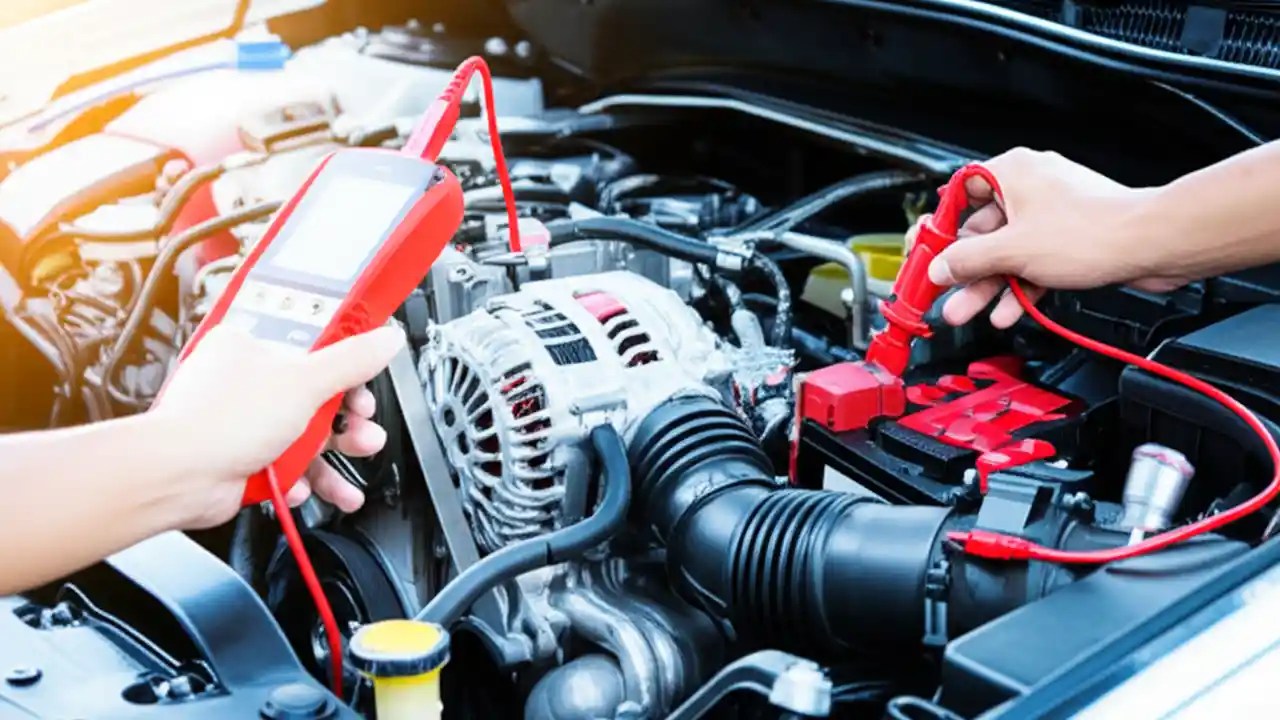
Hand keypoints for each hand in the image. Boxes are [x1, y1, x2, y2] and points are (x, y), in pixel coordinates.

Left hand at [150, 323, 403, 528]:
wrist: (179, 478)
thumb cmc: (218, 422)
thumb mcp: (304, 381)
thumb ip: (352, 360)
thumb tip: (386, 338)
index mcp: (255, 345)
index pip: (316, 344)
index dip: (348, 361)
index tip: (370, 374)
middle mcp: (249, 381)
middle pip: (319, 394)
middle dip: (348, 418)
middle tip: (364, 425)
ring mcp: (248, 421)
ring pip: (309, 434)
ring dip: (336, 453)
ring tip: (354, 463)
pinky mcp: (248, 458)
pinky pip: (291, 464)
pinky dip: (306, 477)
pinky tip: (311, 484)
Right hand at [916, 148, 1181, 328]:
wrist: (1151, 244)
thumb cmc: (1093, 230)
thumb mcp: (1012, 250)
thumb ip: (967, 260)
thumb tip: (939, 268)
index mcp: (1012, 173)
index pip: (957, 194)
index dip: (936, 227)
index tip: (923, 252)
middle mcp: (1030, 189)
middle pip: (979, 231)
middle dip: (961, 269)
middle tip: (940, 292)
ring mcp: (1050, 215)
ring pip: (1005, 253)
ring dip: (985, 285)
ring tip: (966, 311)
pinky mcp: (1068, 240)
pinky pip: (1030, 263)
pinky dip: (1017, 286)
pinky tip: (1006, 310)